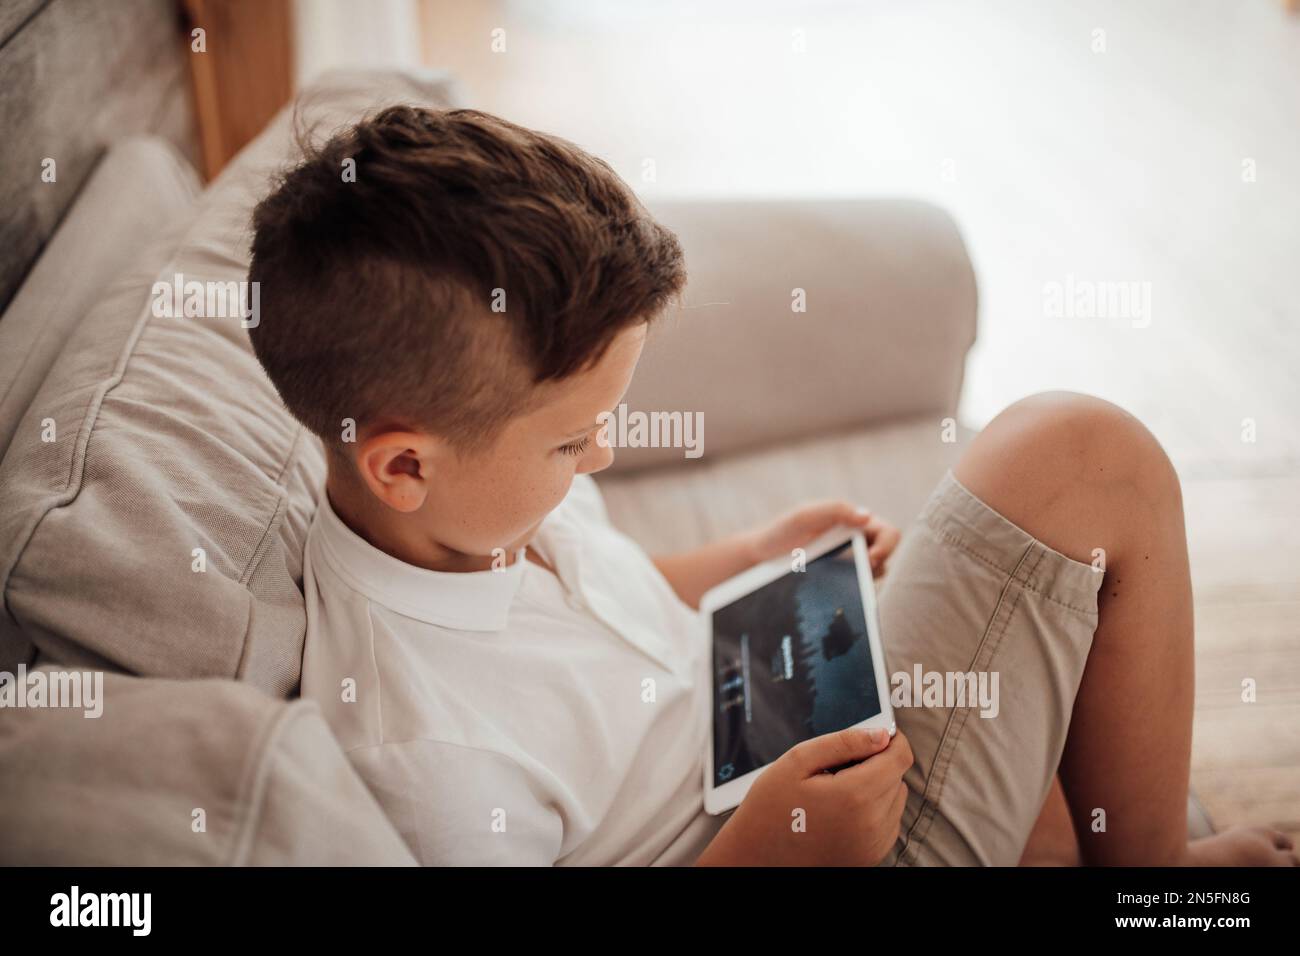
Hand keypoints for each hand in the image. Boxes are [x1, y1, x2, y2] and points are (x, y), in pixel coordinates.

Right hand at [697, 727, 913, 865]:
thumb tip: (881, 734)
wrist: (757, 856)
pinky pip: (889, 822)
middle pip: (898, 776)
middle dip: (876, 763)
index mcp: (855, 795)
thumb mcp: (798, 761)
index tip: (871, 736)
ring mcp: (873, 845)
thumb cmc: (770, 807)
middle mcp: (872, 824)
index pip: (900, 756)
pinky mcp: (870, 856)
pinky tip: (843, 810)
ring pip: (896, 799)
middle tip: (838, 767)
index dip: (889, 739)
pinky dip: (874, 810)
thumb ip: (844, 743)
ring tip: (838, 790)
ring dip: (877, 787)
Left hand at [747, 500, 901, 577]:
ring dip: (867, 578)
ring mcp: (849, 562)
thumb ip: (836, 510)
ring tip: (844, 579)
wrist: (761, 558)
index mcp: (854, 522)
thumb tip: (867, 517)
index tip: (871, 557)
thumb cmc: (783, 531)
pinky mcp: (840, 580)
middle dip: (878, 564)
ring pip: (876, 574)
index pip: (888, 533)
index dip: (887, 545)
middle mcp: (857, 542)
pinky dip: (857, 590)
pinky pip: (859, 587)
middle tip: (860, 571)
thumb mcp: (806, 515)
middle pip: (887, 555)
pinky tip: (839, 589)